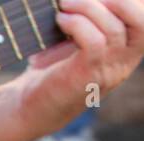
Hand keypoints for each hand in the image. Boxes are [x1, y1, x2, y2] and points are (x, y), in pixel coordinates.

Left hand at [16, 0, 143, 133]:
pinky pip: (93, 41)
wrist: (28, 109)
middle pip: (142, 21)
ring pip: (113, 28)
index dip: (130, 0)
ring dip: (88, 7)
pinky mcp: (87, 76)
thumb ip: (93, 22)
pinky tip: (61, 20)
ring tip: (65, 5)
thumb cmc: (51, 71)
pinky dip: (77, 24)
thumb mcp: (79, 43)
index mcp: (127, 53)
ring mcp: (107, 71)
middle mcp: (123, 63)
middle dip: (120, 0)